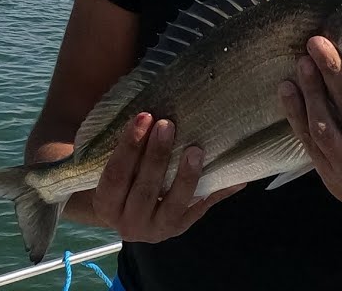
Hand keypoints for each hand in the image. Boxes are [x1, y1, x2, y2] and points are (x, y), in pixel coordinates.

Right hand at [90, 112, 244, 242]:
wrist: (128, 215)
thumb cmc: (121, 181)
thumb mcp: (111, 169)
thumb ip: (123, 148)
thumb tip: (144, 112)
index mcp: (106, 206)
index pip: (115, 175)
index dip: (129, 146)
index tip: (143, 116)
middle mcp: (129, 224)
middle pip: (144, 189)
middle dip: (157, 156)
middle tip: (168, 124)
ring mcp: (157, 229)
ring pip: (174, 204)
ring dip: (186, 176)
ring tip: (196, 149)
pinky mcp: (180, 228)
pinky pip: (201, 209)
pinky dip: (219, 192)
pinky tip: (235, 177)